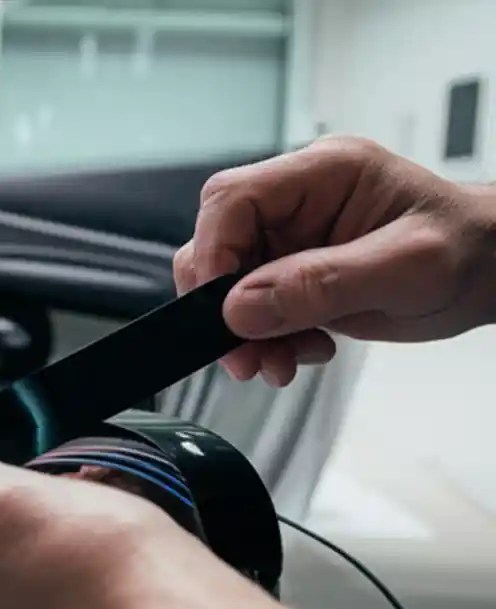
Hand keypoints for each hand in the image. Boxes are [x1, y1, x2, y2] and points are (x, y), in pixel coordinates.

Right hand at [175, 136, 495, 386]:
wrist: (493, 273)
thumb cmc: (470, 252)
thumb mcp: (405, 270)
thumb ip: (321, 285)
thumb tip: (240, 307)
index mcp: (324, 172)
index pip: (233, 199)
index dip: (213, 253)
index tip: (220, 309)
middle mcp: (299, 199)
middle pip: (219, 241)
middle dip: (222, 303)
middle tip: (244, 353)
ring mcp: (294, 236)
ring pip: (228, 281)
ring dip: (242, 331)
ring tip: (275, 362)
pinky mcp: (295, 272)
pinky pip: (253, 305)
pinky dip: (264, 339)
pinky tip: (298, 350)